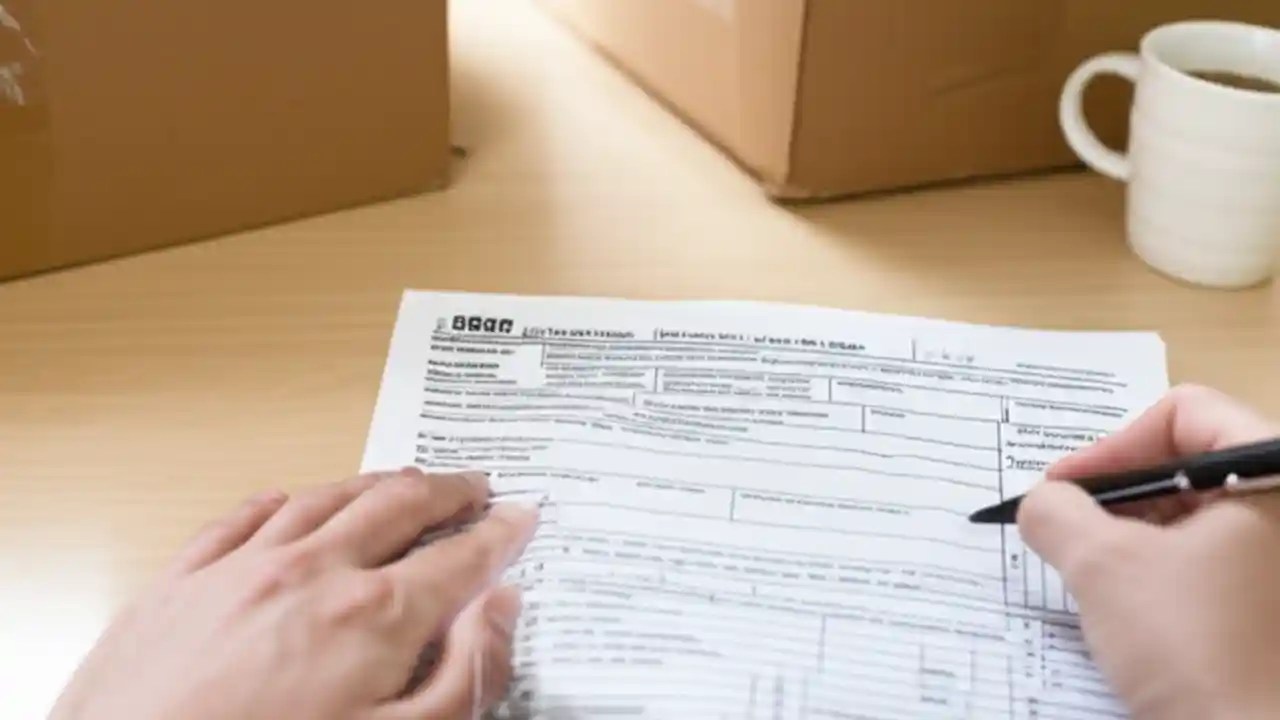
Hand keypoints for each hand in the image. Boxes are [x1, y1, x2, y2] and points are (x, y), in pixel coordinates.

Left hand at [49, 468, 537, 719]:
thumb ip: (464, 677)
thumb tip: (500, 608)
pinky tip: (290, 498)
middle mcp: (313, 572)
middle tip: (473, 486)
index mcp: (374, 615)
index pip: (461, 557)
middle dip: (446, 491)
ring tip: (401, 481)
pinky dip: (278, 501)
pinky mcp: (179, 584)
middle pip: (398, 508)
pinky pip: (238, 519)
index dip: (501, 534)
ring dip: (374, 485)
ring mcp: (241, 570)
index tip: (523, 517)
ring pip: (325, 499)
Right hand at [1017, 384, 1279, 719]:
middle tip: (1066, 526)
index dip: (1114, 445)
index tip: (1065, 488)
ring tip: (1089, 572)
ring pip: (1198, 517)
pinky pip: (1212, 562)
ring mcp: (1278, 564)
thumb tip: (1043, 503)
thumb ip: (1057, 512)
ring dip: (1133, 535)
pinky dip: (1161, 571)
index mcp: (1273, 478)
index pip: (1187, 412)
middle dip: (1117, 493)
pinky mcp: (1268, 606)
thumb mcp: (1102, 566)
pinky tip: (1126, 609)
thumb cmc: (1192, 644)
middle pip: (1192, 464)